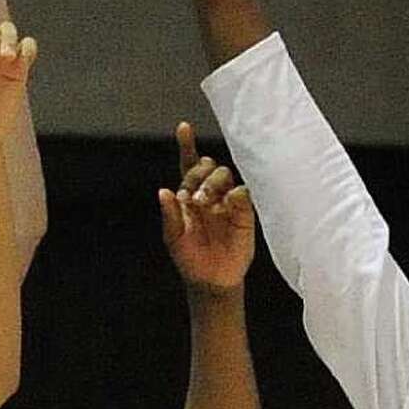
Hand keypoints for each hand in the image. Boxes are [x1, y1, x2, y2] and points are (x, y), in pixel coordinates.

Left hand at [159, 122, 255, 293]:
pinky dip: (235, 193)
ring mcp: (228, 200)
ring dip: (213, 183)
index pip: (189, 164)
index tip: (183, 128)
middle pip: (207, 166)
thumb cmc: (190, 258)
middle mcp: (210, 192)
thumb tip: (163, 192)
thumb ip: (169, 215)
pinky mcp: (245, 211)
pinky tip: (228, 202)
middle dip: (199, 175)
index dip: (187, 145)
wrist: (212, 280)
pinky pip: (243, 192)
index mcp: (189, 195)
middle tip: (194, 198)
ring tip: (206, 203)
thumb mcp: (173, 238)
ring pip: (224, 174)